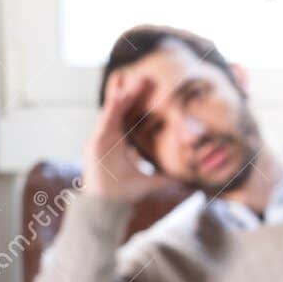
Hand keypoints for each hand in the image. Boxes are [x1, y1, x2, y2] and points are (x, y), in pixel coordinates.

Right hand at [82, 72, 178, 202]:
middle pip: (121, 110)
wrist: (110, 205)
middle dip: (131, 93)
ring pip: (111, 111)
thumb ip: (167, 179)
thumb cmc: (125, 192)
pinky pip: (104, 122)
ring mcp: (102, 139)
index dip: (139, 103)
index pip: (132, 117)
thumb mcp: (152, 182)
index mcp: (123, 142)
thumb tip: (187, 181)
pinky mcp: (95, 143)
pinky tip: (118, 97)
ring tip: (127, 79)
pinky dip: (111, 110)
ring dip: (119, 95)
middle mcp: (111, 137)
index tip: (151, 88)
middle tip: (144, 76)